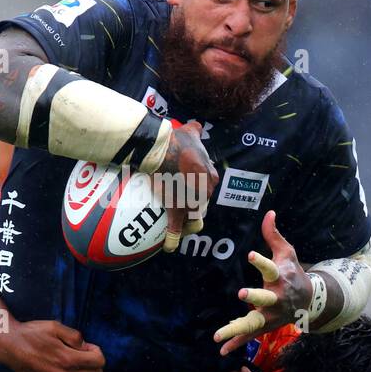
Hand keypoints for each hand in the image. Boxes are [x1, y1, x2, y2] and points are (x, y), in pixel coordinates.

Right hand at [0, 320, 105, 371]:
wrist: (9, 345)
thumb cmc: (31, 333)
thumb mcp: (55, 326)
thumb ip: (75, 336)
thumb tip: (86, 347)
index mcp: (67, 359)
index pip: (99, 362)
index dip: (96, 352)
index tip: (87, 347)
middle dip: (93, 363)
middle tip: (81, 355)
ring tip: (76, 368)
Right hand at [154, 120, 217, 252]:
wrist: (160, 149)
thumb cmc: (175, 140)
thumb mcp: (190, 132)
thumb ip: (196, 130)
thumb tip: (197, 125)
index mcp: (210, 177)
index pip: (208, 189)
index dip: (197, 192)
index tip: (186, 191)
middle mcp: (205, 192)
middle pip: (201, 205)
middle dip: (192, 208)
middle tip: (178, 205)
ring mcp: (192, 203)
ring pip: (193, 220)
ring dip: (185, 224)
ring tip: (176, 225)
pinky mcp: (176, 210)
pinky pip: (175, 230)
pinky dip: (172, 240)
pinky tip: (169, 247)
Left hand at [213, 211, 311, 354]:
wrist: (310, 300)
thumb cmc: (293, 272)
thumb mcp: (287, 252)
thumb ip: (273, 235)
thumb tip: (268, 212)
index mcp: (281, 278)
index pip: (270, 268)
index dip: (261, 262)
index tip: (251, 255)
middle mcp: (277, 298)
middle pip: (266, 299)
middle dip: (255, 297)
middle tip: (242, 294)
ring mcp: (272, 314)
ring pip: (255, 322)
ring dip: (238, 328)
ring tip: (218, 335)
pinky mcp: (266, 326)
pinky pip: (250, 335)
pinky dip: (236, 343)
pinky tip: (221, 349)